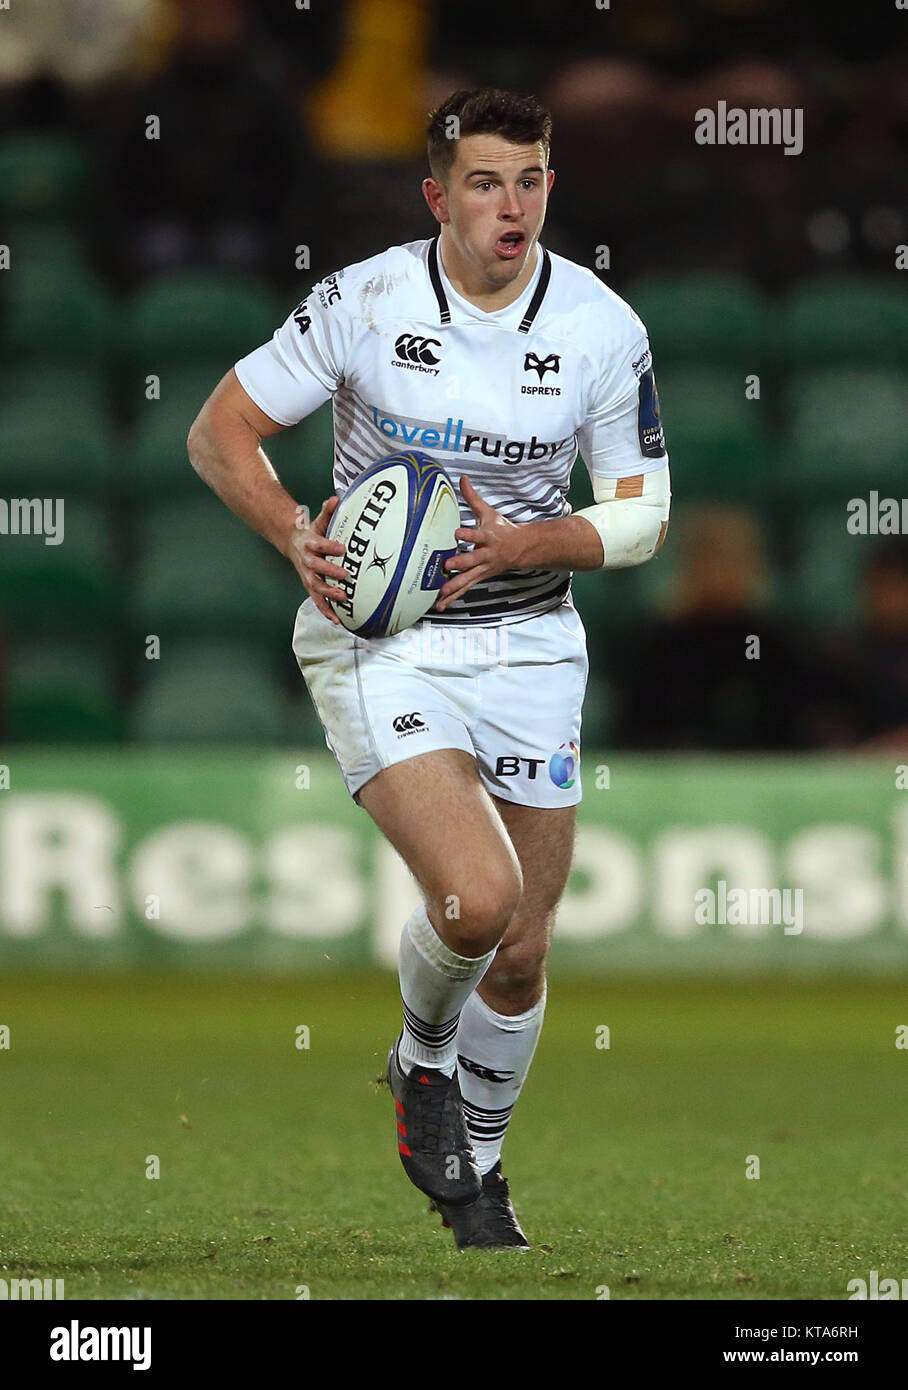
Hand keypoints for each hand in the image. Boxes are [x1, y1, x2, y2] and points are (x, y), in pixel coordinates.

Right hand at [286, 495, 347, 623]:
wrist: (293, 543)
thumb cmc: (311, 532)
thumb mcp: (318, 520)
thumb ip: (327, 511)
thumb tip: (336, 498)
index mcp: (309, 544)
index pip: (319, 545)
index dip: (329, 546)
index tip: (342, 548)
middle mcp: (307, 561)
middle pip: (316, 568)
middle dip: (330, 573)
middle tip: (345, 575)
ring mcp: (307, 576)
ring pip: (316, 587)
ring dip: (328, 594)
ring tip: (342, 599)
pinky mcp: (310, 587)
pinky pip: (318, 601)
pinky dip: (327, 611)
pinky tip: (339, 620)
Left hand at [434, 475, 522, 613]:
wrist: (521, 549)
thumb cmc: (501, 529)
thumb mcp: (488, 512)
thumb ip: (473, 498)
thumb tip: (462, 478)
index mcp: (488, 537)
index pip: (478, 534)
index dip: (468, 534)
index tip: (457, 533)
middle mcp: (486, 554)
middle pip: (472, 560)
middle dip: (460, 563)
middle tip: (447, 565)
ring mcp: (483, 568)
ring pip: (468, 579)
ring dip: (455, 586)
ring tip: (442, 593)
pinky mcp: (479, 577)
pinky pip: (465, 589)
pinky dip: (453, 597)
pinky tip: (441, 604)